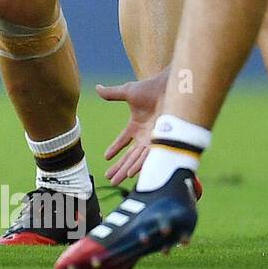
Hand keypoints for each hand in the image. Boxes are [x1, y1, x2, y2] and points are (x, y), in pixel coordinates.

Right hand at [96, 69, 168, 185]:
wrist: (170, 89)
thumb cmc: (152, 89)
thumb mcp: (128, 91)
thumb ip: (112, 93)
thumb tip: (97, 88)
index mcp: (136, 126)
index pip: (122, 141)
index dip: (114, 149)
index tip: (106, 157)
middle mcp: (144, 136)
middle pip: (128, 155)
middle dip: (118, 167)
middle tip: (109, 178)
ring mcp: (152, 140)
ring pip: (136, 160)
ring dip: (125, 171)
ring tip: (116, 181)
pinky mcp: (160, 142)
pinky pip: (148, 157)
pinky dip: (139, 165)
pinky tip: (131, 173)